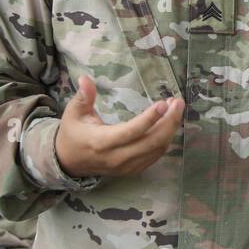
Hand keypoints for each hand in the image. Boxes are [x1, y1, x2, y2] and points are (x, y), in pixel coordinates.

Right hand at [55, 75, 184, 177]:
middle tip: (178, 102)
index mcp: (101, 142)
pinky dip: (166, 139)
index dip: (149, 119)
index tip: (164, 103)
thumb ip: (83, 97)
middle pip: (151, 142)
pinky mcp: (133, 170)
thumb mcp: (73, 113)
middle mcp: (116, 157)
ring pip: (157, 149)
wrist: (70, 162)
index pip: (131, 132)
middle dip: (169, 122)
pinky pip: (155, 155)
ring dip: (170, 129)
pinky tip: (168, 123)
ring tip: (175, 108)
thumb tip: (85, 79)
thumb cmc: (73, 134)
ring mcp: (126, 166)